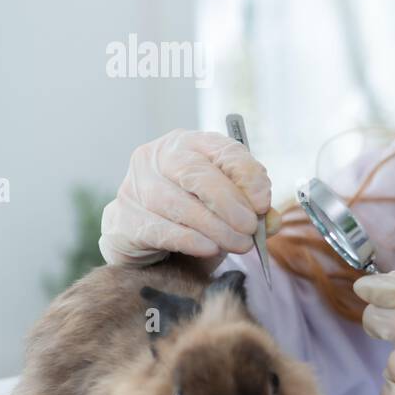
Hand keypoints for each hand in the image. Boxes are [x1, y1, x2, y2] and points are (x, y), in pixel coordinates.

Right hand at [99, 129, 278, 269]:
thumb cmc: (197, 221)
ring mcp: (135, 185)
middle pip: (197, 174)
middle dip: (230, 204)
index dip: (248, 177)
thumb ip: (254, 213)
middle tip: (250, 229)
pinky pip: (160, 228)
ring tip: (238, 245)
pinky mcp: (122, 218)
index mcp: (191, 144)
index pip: (224, 150)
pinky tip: (209, 248)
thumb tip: (272, 221)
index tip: (264, 204)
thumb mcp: (230, 211)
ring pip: (178, 203)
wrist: (153, 250)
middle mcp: (159, 157)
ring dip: (214, 227)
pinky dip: (189, 240)